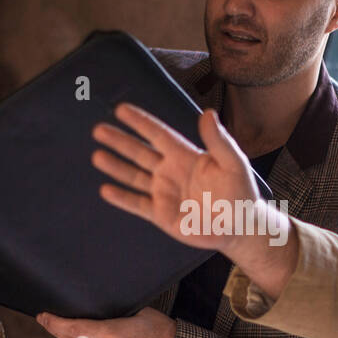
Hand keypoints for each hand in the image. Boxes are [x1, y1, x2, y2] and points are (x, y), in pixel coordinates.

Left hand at [36, 307, 176, 337]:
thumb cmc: (158, 328)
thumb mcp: (137, 311)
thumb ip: (112, 313)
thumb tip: (91, 307)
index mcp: (113, 334)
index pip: (75, 329)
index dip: (56, 323)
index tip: (43, 316)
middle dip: (57, 330)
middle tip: (45, 319)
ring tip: (61, 327)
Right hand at [91, 103, 264, 254]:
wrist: (240, 228)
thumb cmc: (240, 193)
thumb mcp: (233, 164)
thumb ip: (219, 140)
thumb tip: (208, 113)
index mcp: (185, 156)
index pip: (158, 134)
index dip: (140, 122)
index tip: (121, 109)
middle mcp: (170, 171)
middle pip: (139, 152)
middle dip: (120, 141)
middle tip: (98, 129)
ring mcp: (164, 193)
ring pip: (134, 176)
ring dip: (116, 166)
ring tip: (97, 156)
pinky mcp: (161, 215)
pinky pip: (137, 204)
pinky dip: (122, 198)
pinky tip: (105, 189)